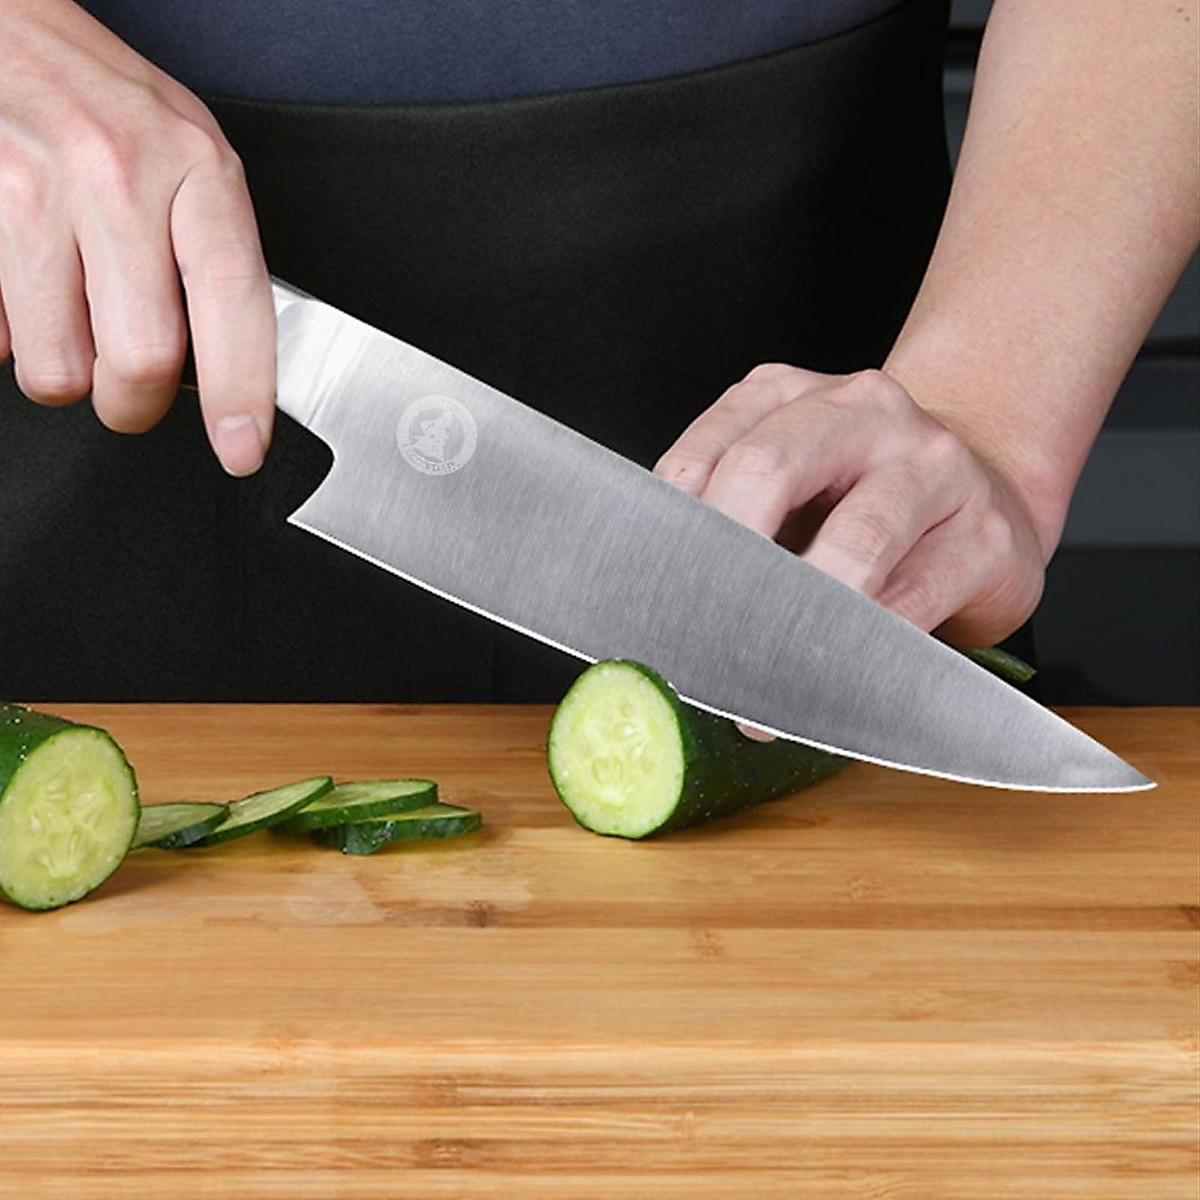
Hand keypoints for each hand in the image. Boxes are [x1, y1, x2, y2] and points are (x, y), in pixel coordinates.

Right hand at [0, 0, 274, 473]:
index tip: (241, 448)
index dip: (240, 394)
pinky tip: (29, 290)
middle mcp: (119, 177)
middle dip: (135, 404)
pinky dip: (14, 338)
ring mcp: (35, 193)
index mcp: (197, 171)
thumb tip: (225, 373)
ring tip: (75, 326)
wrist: (11, 31)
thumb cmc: (112, 109)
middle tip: (132, 391)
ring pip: (57, 367)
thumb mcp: (195, 164)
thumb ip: (216, 261)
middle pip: (140, 359)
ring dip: (68, 375)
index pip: (235, 305)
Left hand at [654, 363, 1047, 648]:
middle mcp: (862, 410)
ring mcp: (934, 465)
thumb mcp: (786, 484)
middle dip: (725, 566)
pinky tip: (831, 682)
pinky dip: (860, 652)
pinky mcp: (987, 536)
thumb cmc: (861, 499)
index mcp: (788, 395)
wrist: (987, 494)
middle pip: (767, 471)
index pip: (703, 457)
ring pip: (852, 543)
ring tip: (762, 690)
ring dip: (796, 625)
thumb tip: (657, 604)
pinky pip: (911, 604)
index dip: (668, 537)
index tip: (648, 605)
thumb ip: (727, 518)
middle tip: (699, 642)